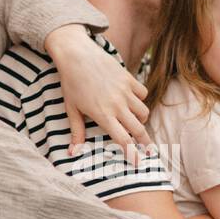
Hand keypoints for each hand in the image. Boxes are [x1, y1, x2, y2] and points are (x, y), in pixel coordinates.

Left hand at [45, 24, 150, 164]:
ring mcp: (125, 91)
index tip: (139, 163)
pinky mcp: (129, 79)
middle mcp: (117, 105)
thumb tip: (73, 153)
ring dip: (141, 120)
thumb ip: (76, 131)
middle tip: (149, 150)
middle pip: (138, 129)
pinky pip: (143, 94)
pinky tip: (132, 101)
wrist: (76, 55)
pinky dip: (140, 100)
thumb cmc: (70, 83)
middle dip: (145, 143)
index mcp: (103, 115)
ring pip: (143, 112)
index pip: (123, 140)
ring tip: (135, 123)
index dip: (132, 154)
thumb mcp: (71, 109)